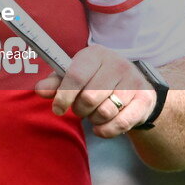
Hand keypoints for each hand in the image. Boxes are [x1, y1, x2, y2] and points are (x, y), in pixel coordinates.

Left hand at [34, 45, 155, 137]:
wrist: (135, 85)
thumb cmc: (97, 79)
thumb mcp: (76, 76)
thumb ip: (56, 83)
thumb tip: (40, 89)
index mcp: (96, 54)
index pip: (76, 76)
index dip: (63, 96)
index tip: (57, 109)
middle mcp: (117, 64)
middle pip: (89, 98)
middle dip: (80, 109)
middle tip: (81, 108)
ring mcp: (133, 81)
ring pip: (105, 111)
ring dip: (94, 119)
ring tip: (94, 113)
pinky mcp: (145, 99)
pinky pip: (121, 123)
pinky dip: (106, 130)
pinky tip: (101, 126)